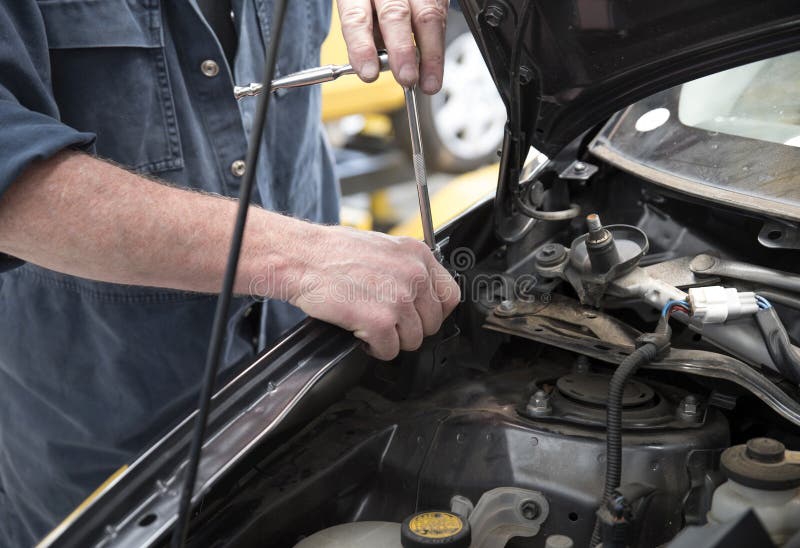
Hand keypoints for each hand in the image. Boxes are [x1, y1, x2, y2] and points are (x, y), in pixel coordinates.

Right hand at [289, 225, 459, 359]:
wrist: (300, 257)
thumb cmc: (332, 252)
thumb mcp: (382, 247)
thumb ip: (407, 268)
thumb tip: (420, 293)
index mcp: (417, 254)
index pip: (450, 296)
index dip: (432, 311)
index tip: (417, 316)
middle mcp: (414, 275)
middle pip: (433, 323)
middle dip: (409, 328)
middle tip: (386, 322)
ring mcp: (399, 298)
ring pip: (413, 340)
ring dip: (391, 339)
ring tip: (370, 325)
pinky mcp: (380, 321)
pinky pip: (390, 350)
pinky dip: (374, 348)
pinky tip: (360, 333)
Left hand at [337, 0, 447, 93]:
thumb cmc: (375, 3)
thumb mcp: (362, 13)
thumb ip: (367, 37)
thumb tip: (376, 65)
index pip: (356, 18)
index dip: (362, 47)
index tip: (369, 72)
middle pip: (395, 13)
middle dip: (402, 50)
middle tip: (406, 77)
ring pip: (427, 15)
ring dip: (430, 55)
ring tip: (429, 81)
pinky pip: (440, 16)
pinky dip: (438, 46)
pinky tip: (436, 66)